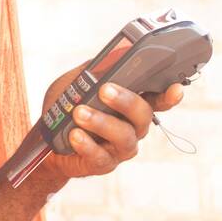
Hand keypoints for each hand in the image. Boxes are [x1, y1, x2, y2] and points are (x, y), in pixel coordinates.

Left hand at [39, 52, 182, 180]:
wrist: (45, 140)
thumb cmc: (67, 107)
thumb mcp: (77, 82)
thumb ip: (96, 70)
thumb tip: (111, 56)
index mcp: (132, 105)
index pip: (157, 99)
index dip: (169, 96)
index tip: (176, 89)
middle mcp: (133, 127)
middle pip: (143, 115)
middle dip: (126, 101)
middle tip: (104, 90)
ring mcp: (120, 148)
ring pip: (124, 137)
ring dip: (102, 122)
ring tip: (79, 113)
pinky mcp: (104, 164)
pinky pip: (101, 157)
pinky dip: (87, 144)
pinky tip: (75, 135)